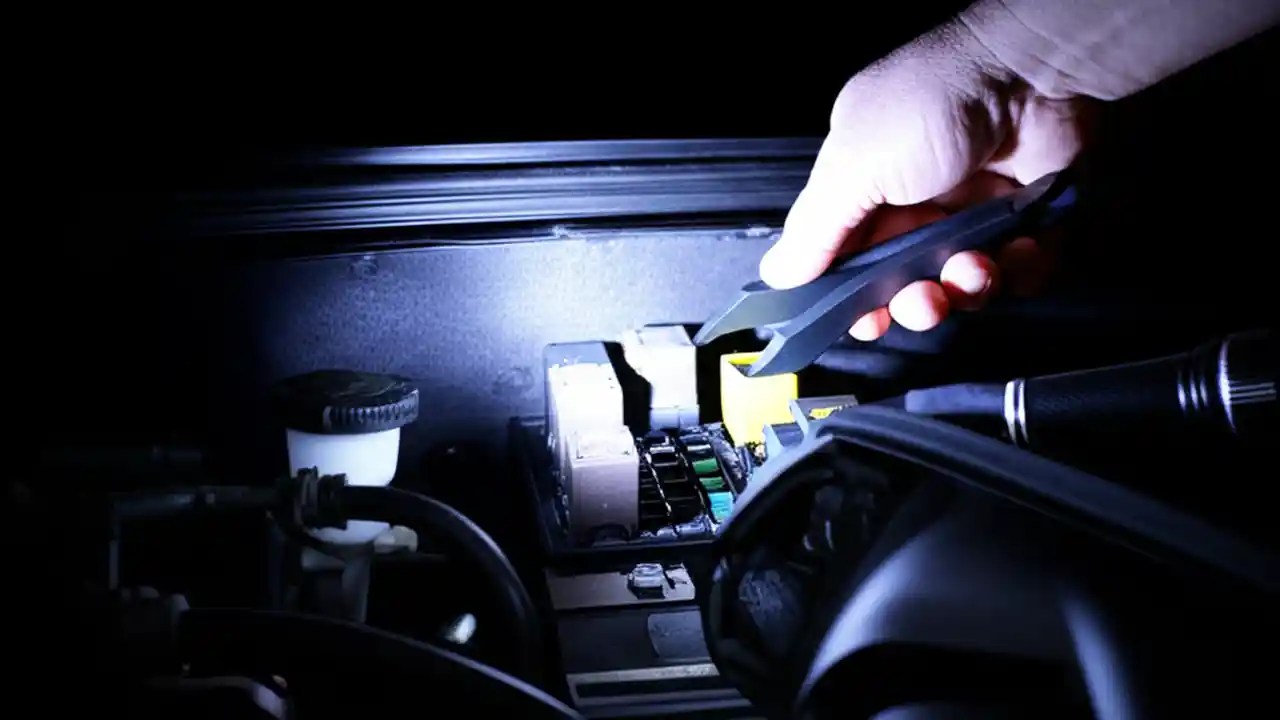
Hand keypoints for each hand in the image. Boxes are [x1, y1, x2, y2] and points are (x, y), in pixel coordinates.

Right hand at [760, 20, 1090, 340]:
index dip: (852, 296)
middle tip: (921, 300)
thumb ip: (815, 228)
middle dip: (913, 301)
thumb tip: (776, 274)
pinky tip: (1014, 250)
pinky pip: (1018, 270)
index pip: (847, 257)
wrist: (1033, 71)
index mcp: (865, 183)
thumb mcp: (856, 163)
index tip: (860, 320)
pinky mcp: (1026, 218)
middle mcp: (917, 198)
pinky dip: (1018, 270)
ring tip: (973, 269)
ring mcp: (973, 209)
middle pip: (905, 280)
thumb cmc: (936, 99)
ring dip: (966, 288)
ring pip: (961, 282)